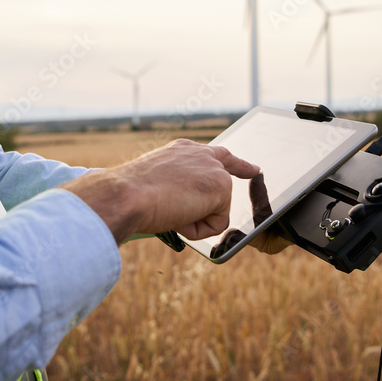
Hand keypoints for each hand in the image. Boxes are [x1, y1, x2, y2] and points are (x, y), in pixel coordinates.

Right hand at [60, 139, 262, 242]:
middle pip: (227, 175)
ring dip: (193, 220)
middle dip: (237, 178)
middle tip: (254, 170)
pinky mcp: (221, 187)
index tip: (253, 168)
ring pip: (215, 209)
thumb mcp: (155, 183)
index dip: (236, 164)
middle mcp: (202, 154)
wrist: (127, 194)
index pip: (216, 155)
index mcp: (183, 151)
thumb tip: (179, 206)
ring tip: (168, 211)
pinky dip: (196, 230)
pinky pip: (216, 224)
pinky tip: (177, 218)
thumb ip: (177, 186)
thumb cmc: (130, 192)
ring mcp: (214, 170)